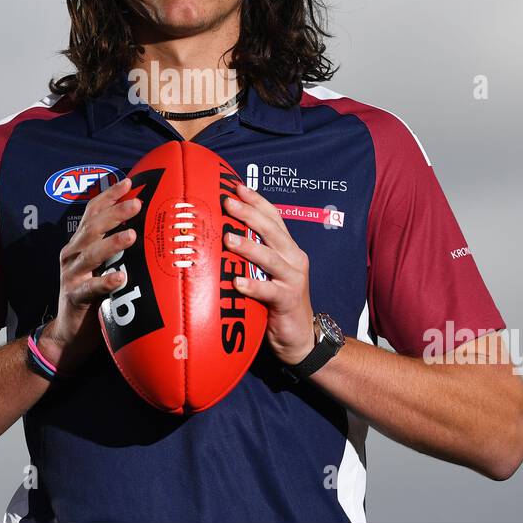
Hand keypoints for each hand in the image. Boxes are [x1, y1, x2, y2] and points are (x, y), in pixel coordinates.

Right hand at [44, 175, 141, 372]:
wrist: (69, 332)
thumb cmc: (93, 294)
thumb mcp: (103, 265)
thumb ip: (115, 247)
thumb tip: (147, 225)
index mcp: (80, 243)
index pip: (93, 212)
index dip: (109, 195)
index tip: (129, 181)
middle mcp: (73, 254)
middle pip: (92, 228)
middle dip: (114, 213)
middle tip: (137, 203)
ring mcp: (71, 276)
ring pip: (90, 254)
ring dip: (111, 243)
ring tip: (132, 235)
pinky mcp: (74, 298)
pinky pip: (90, 289)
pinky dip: (105, 282)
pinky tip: (120, 277)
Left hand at [221, 182, 317, 366]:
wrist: (300, 336)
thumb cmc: (276, 301)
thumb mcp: (266, 272)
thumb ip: (253, 254)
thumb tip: (222, 234)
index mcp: (288, 248)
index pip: (273, 217)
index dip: (257, 200)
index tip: (237, 186)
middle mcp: (293, 259)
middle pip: (272, 231)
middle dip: (249, 214)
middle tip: (228, 203)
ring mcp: (293, 279)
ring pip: (270, 258)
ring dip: (249, 246)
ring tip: (228, 238)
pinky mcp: (288, 301)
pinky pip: (269, 291)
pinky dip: (253, 286)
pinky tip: (237, 282)